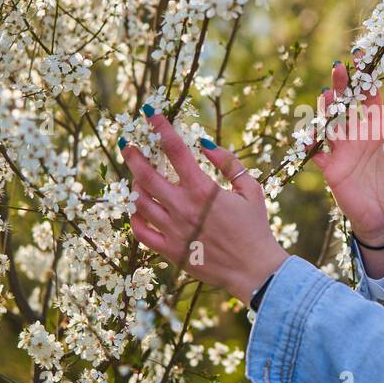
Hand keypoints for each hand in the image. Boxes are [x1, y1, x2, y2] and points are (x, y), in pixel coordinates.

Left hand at [119, 109, 289, 303]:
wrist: (255, 270)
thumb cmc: (256, 227)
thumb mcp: (250, 189)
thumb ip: (228, 162)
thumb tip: (204, 143)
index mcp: (203, 189)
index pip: (174, 149)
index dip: (160, 126)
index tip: (148, 112)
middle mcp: (183, 208)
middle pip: (145, 175)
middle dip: (133, 155)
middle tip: (127, 144)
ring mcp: (173, 231)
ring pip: (139, 202)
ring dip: (133, 185)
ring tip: (136, 177)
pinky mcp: (170, 251)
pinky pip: (140, 232)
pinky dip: (134, 217)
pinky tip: (138, 208)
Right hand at [309, 50, 383, 243]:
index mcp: (376, 129)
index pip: (369, 98)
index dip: (366, 80)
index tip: (362, 59)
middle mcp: (356, 135)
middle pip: (345, 105)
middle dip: (341, 87)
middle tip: (339, 68)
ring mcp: (342, 151)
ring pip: (329, 124)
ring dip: (326, 110)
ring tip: (327, 96)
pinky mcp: (332, 169)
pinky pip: (317, 154)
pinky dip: (310, 145)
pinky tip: (308, 138)